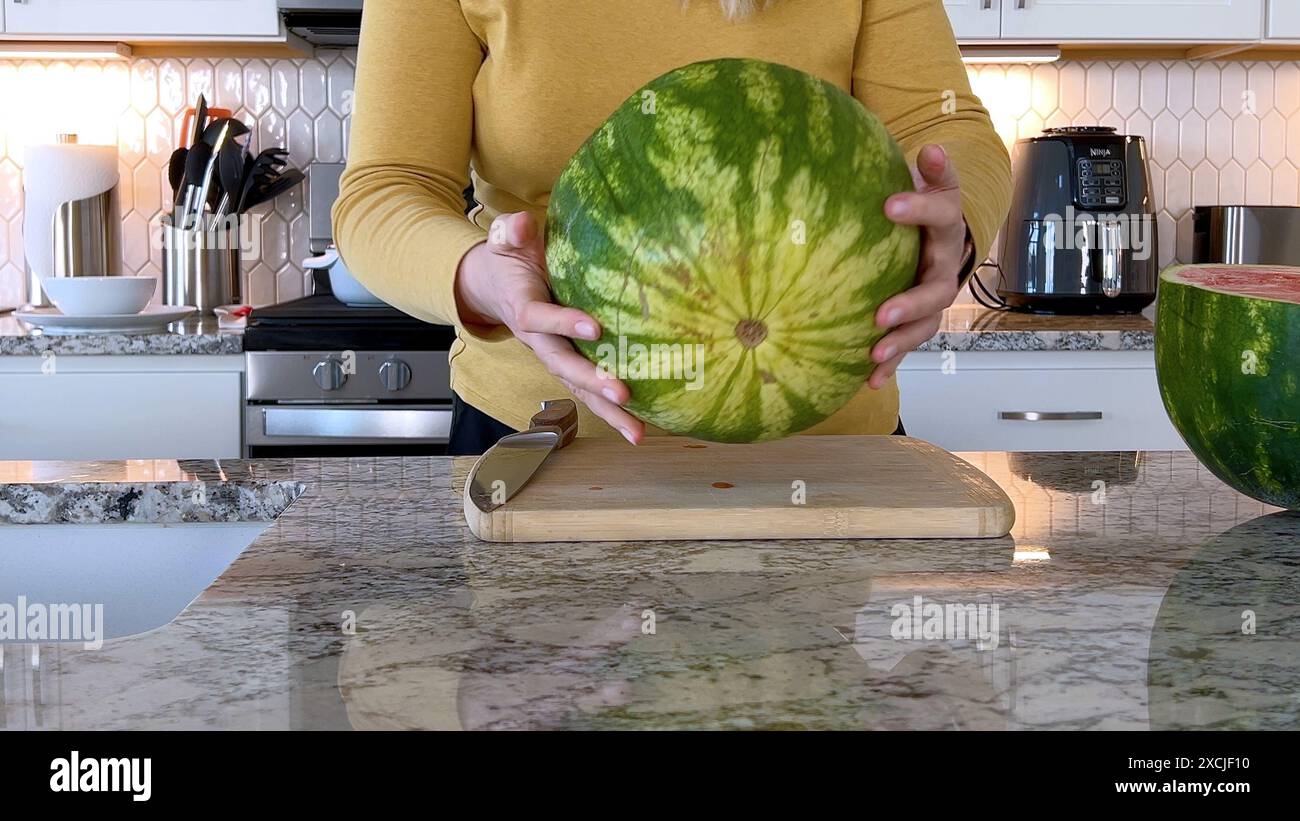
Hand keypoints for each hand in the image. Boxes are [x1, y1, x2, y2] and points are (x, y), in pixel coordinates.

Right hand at [454, 211, 645, 443]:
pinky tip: (640, 427)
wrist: (495, 283)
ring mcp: (554, 355)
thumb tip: (524, 226)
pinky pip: (590, 390)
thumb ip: (513, 232)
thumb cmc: (511, 257)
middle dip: (592, 382)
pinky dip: (613, 411)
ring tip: (637, 432)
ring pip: (579, 388)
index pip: (539, 318)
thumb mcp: (507, 238)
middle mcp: (538, 339)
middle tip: (622, 393)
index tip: (595, 328)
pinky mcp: (570, 363)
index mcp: (522, 306)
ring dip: (608, 411)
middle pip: (562, 365)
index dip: (564, 323)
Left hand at [869, 144, 969, 389]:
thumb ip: (930, 171)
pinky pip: (906, 346)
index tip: (887, 205)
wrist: (936, 235)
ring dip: (900, 342)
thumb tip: (932, 149)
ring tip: (873, 354)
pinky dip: (890, 365)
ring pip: (925, 324)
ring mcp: (933, 298)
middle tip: (882, 313)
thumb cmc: (921, 206)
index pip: (940, 214)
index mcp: (945, 228)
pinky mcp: (918, 320)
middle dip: (910, 303)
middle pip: (936, 290)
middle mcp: (944, 268)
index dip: (918, 209)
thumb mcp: (927, 183)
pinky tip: (869, 381)